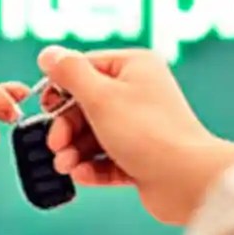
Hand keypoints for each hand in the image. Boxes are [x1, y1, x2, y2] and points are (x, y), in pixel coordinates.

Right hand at [36, 46, 233, 224]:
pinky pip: (109, 159)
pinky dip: (92, 167)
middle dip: (66, 128)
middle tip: (56, 146)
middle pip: (87, 105)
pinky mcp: (143, 157)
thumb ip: (70, 73)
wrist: (188, 180)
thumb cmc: (148, 132)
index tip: (45, 109)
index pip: (85, 67)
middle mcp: (140, 92)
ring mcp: (142, 127)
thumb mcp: (100, 96)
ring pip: (95, 135)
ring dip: (75, 151)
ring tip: (66, 166)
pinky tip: (82, 175)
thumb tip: (48, 54)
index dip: (61, 89)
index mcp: (135, 67)